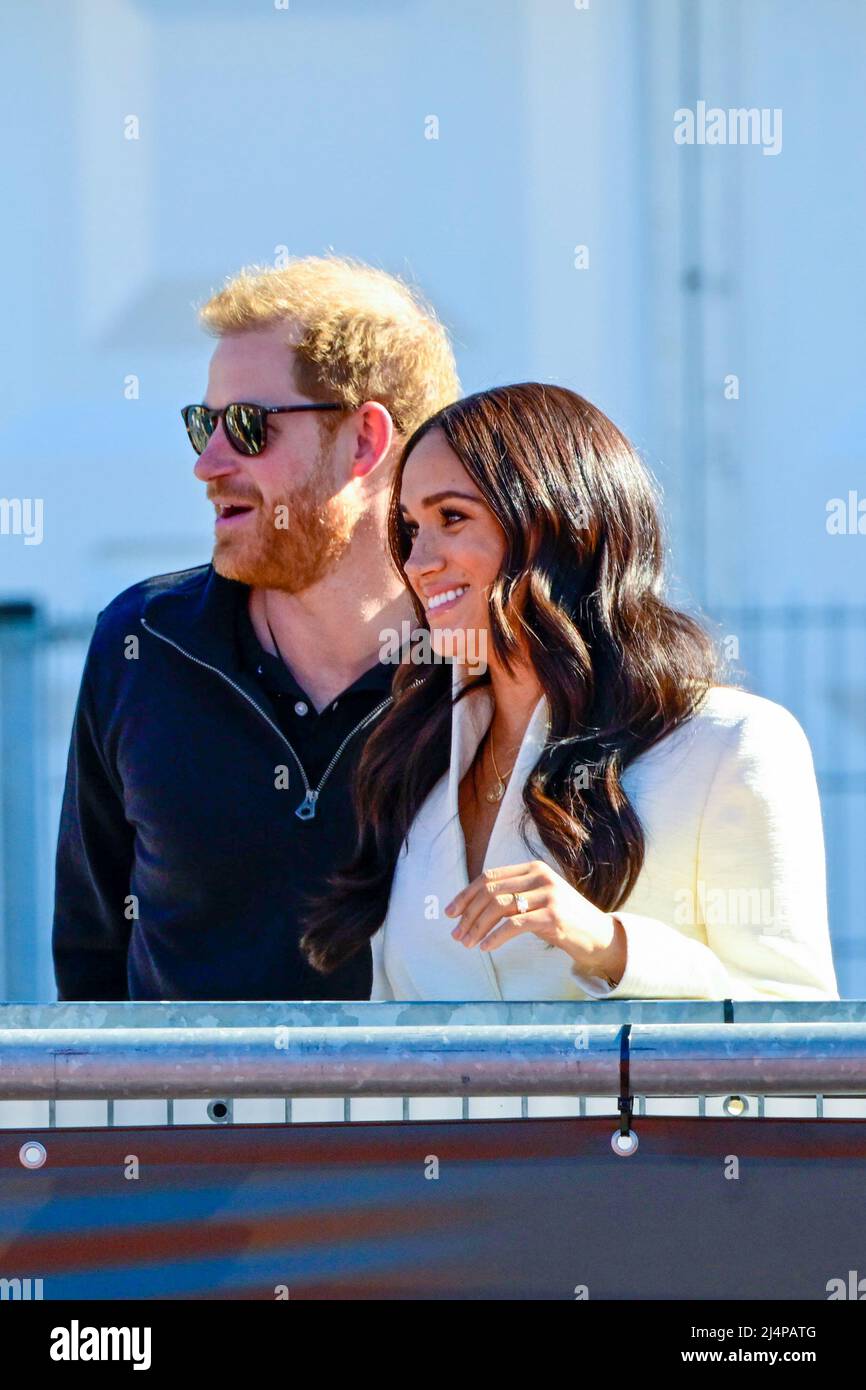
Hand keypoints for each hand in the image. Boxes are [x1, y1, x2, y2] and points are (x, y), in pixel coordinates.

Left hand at [443, 859, 625, 985]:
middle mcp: (540, 876)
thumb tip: (470, 907)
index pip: (489, 877)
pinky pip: (514, 925)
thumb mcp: (537, 899)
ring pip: (499, 908)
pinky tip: (486, 947)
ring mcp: (548, 895)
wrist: (599, 935)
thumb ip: (512, 896)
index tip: (451, 912)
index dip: (466, 894)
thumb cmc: (562, 919)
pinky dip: (495, 937)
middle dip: (468, 914)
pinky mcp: (553, 916)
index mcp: (532, 869)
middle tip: (456, 933)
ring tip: (468, 943)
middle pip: (491, 892)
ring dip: (477, 927)